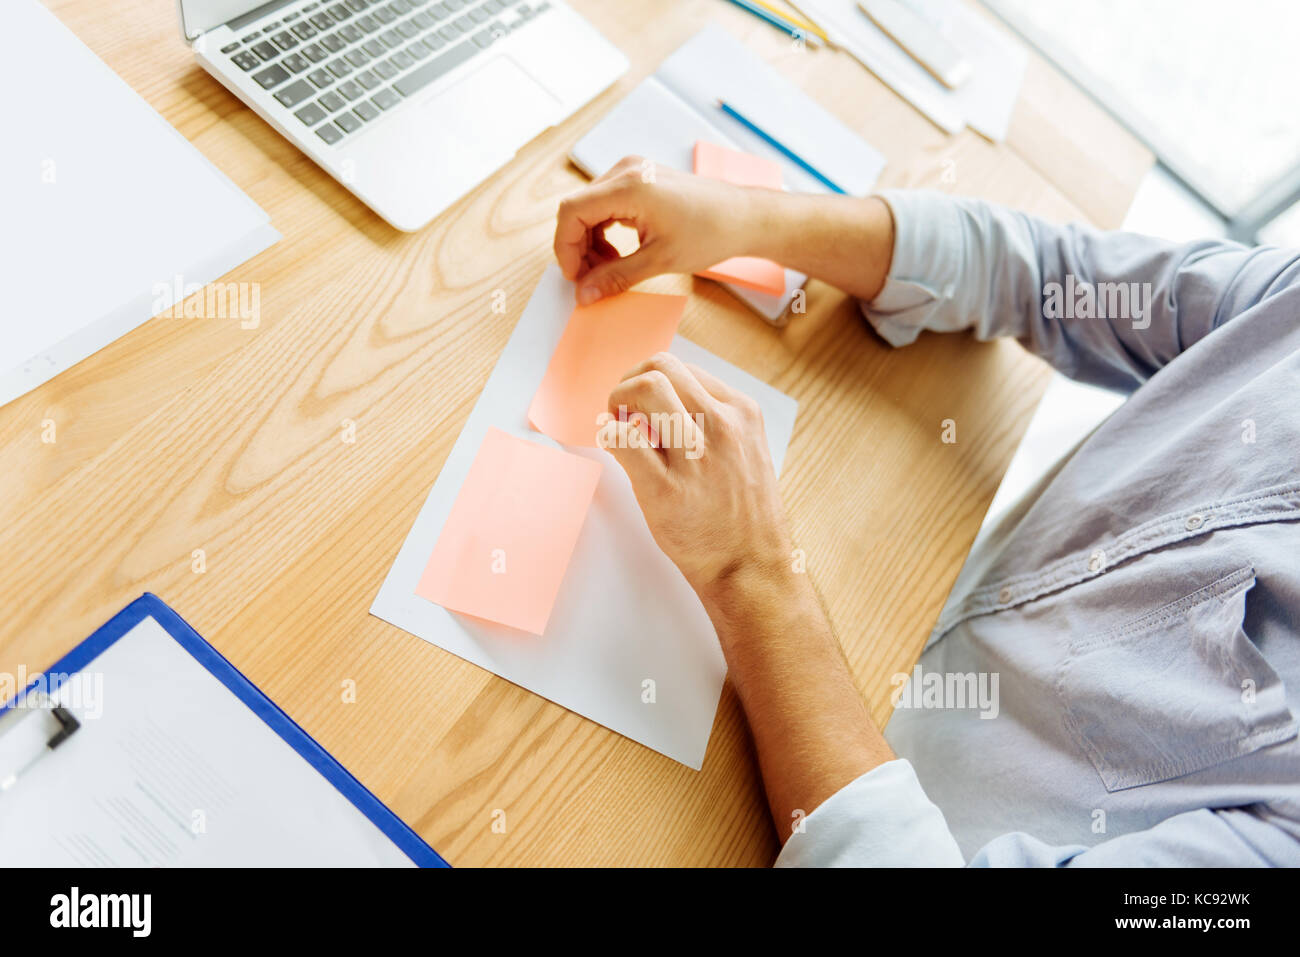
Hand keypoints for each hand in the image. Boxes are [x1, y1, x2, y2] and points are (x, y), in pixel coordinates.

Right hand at [554, 156, 755, 304]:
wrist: (742, 217)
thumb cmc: (710, 232)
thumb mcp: (660, 261)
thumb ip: (616, 277)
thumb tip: (584, 295)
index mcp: (629, 186)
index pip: (572, 212)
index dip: (566, 248)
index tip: (575, 277)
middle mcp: (626, 171)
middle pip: (578, 209)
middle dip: (578, 248)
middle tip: (591, 281)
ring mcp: (632, 172)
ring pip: (589, 209)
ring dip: (590, 242)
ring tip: (609, 269)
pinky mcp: (638, 179)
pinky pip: (605, 205)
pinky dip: (604, 232)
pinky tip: (618, 253)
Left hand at [597, 351, 793, 599]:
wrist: (751, 567)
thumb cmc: (743, 515)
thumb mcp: (742, 452)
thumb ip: (709, 424)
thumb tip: (658, 406)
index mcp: (741, 412)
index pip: (685, 368)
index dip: (653, 378)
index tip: (641, 401)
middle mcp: (722, 426)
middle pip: (662, 367)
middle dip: (630, 380)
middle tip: (621, 406)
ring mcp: (696, 456)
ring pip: (646, 389)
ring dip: (618, 399)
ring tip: (616, 423)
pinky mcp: (667, 489)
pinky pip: (625, 439)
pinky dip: (609, 434)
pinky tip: (613, 447)